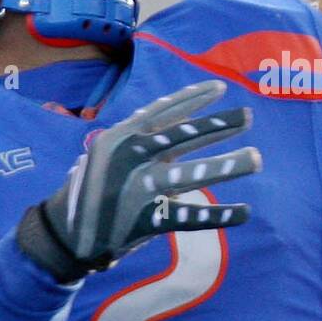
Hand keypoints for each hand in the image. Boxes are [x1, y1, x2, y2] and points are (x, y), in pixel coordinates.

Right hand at [17, 80, 260, 280]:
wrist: (64, 233)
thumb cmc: (94, 186)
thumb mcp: (111, 153)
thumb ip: (145, 136)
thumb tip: (185, 116)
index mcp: (121, 138)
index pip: (163, 112)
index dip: (194, 98)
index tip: (221, 88)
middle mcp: (131, 159)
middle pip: (182, 137)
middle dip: (218, 125)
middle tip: (249, 116)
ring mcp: (138, 190)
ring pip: (190, 175)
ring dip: (226, 165)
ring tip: (257, 158)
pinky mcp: (145, 221)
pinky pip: (188, 217)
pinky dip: (218, 215)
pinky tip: (244, 212)